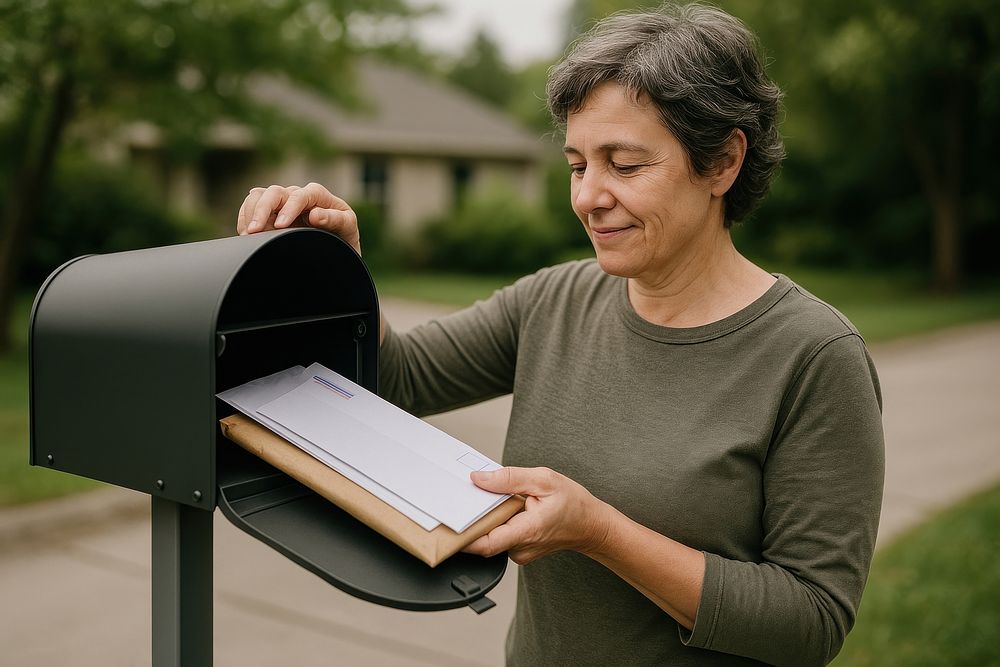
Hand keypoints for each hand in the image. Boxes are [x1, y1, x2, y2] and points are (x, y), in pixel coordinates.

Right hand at [236, 182, 360, 254]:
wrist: (337, 246)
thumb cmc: (344, 235)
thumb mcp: (347, 228)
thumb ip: (335, 220)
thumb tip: (315, 214)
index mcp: (318, 195)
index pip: (300, 195)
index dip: (289, 208)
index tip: (281, 225)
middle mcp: (297, 195)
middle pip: (274, 192)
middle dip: (262, 210)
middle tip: (253, 231)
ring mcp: (282, 201)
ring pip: (259, 196)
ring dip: (250, 213)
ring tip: (248, 234)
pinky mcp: (271, 210)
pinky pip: (252, 205)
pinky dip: (246, 217)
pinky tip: (245, 231)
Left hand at [463, 466, 610, 564]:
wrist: (591, 525)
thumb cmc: (573, 503)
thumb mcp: (544, 479)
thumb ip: (509, 479)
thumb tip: (479, 478)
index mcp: (527, 531)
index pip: (485, 544)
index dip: (462, 537)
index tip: (446, 526)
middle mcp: (521, 548)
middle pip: (484, 537)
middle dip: (474, 517)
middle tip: (467, 495)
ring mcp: (520, 553)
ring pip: (491, 536)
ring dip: (488, 518)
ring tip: (496, 499)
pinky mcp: (519, 551)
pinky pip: (500, 537)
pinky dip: (498, 522)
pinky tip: (507, 508)